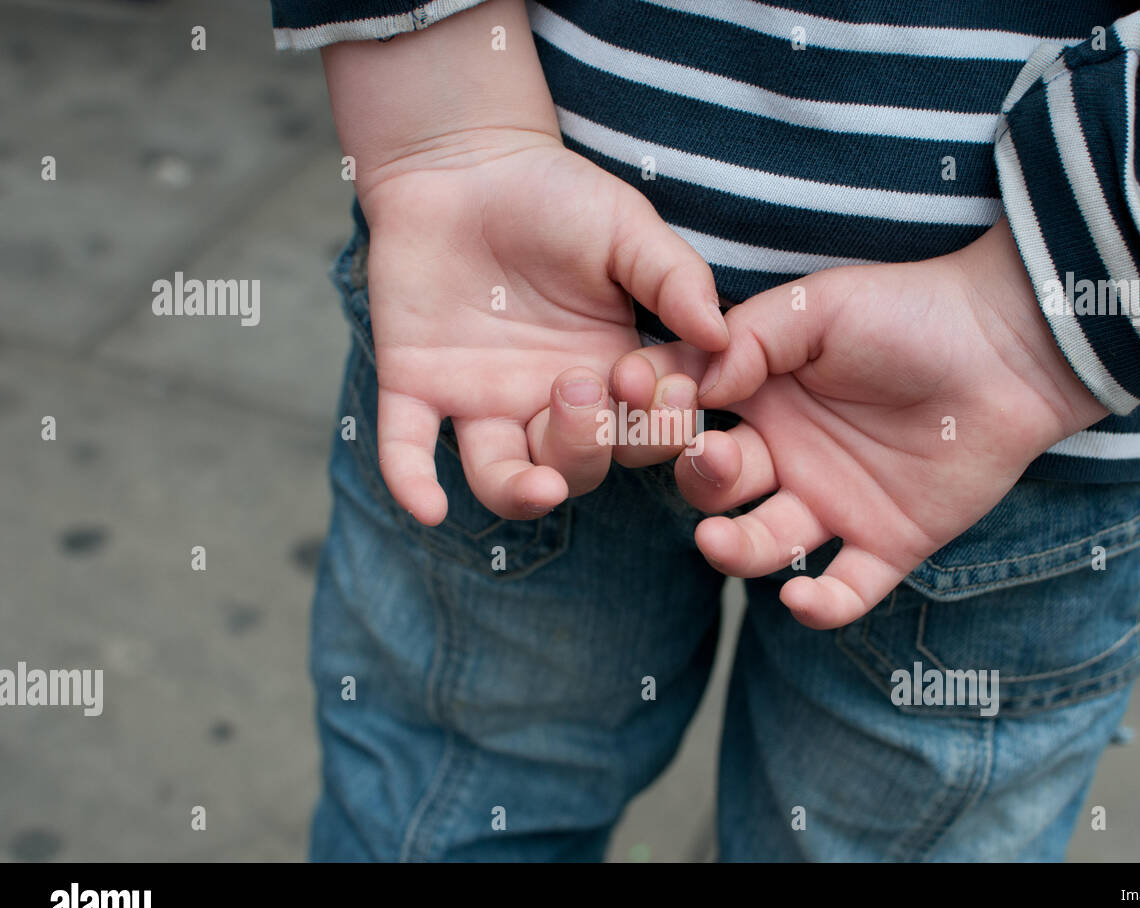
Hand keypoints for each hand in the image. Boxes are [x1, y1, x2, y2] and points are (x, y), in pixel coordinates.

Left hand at [360, 131, 726, 523]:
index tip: (659, 387)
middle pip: (577, 468)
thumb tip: (722, 338)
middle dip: (587, 447)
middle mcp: (546, 402)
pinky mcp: (415, 384)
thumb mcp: (627, 229)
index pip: (642, 433)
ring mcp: (480, 399)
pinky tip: (426, 507)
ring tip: (540, 485)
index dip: (656, 428)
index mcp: (608, 373)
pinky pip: (407, 448)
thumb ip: (674, 279)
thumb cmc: (556, 193)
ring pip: (501, 478)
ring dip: (522, 492)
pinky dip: (411, 482)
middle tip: (582, 389)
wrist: (464, 158)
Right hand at [624, 219, 1107, 628]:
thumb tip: (704, 381)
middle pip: (714, 486)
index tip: (634, 401)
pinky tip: (804, 598)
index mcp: (760, 396)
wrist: (1009, 345)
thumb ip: (754, 336)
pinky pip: (844, 590)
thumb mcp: (819, 305)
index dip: (657, 415)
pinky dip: (821, 607)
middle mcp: (786, 454)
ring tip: (721, 542)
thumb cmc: (911, 312)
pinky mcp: (887, 542)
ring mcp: (833, 503)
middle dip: (700, 479)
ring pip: (762, 546)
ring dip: (734, 552)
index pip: (686, 415)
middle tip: (711, 457)